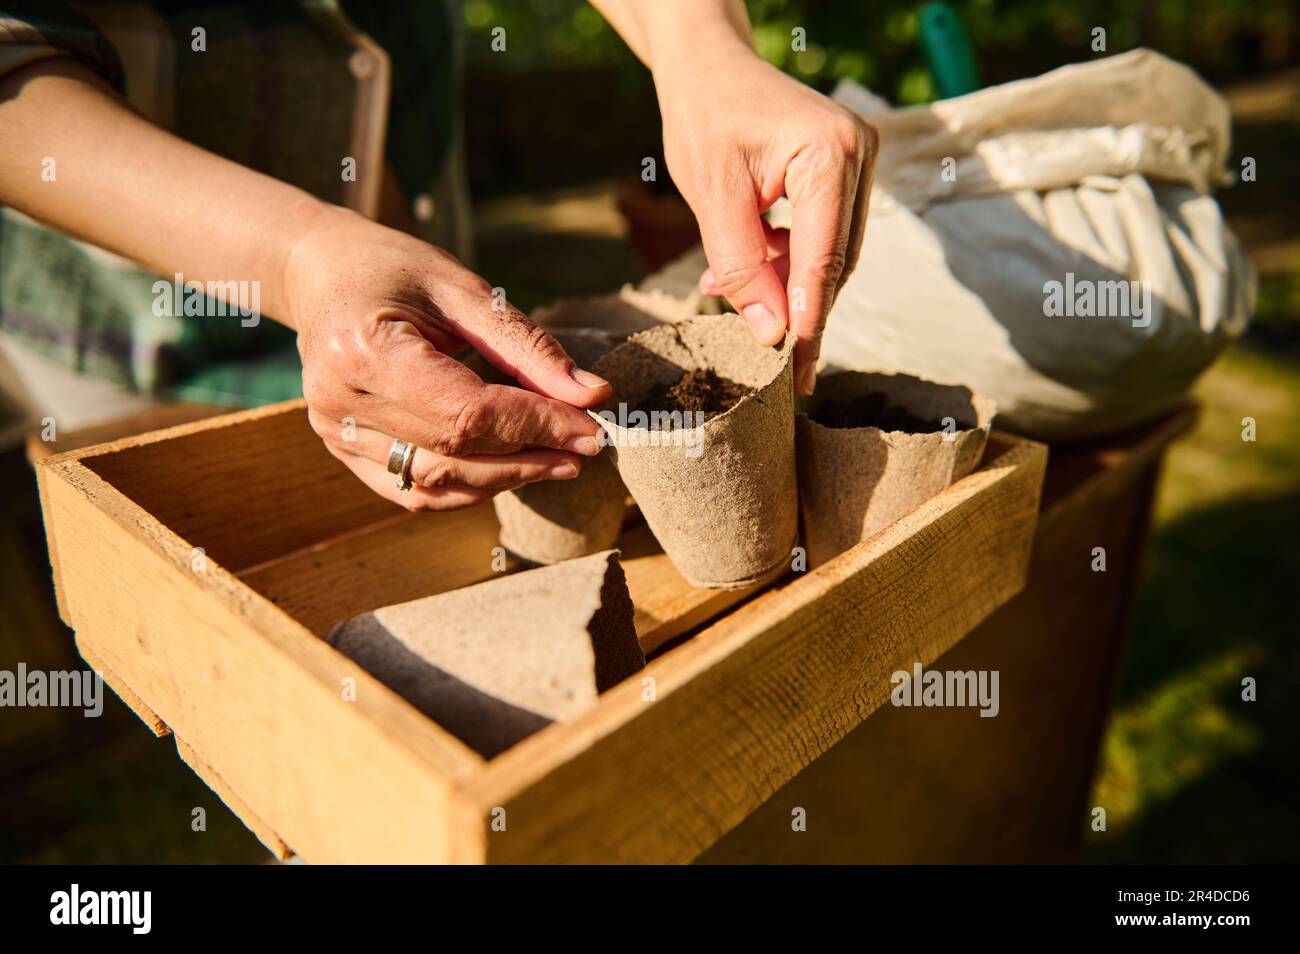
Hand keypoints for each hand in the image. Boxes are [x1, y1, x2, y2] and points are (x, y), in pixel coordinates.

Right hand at [283, 207, 611, 510]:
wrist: (320, 274)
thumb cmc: (394, 270)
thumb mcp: (464, 290)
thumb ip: (528, 347)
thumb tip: (592, 396)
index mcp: (366, 349)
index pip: (467, 412)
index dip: (536, 426)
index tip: (590, 428)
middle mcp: (341, 400)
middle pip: (454, 452)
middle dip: (530, 456)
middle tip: (585, 448)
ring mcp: (334, 431)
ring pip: (436, 482)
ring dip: (505, 478)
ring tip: (558, 460)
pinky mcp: (340, 450)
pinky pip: (412, 490)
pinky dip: (467, 487)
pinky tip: (510, 470)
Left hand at [655, 46, 876, 394]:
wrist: (710, 68)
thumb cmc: (704, 118)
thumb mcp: (711, 197)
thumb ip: (742, 268)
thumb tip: (773, 335)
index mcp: (828, 151)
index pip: (823, 257)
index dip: (809, 317)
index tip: (798, 368)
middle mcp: (859, 152)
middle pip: (836, 261)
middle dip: (798, 308)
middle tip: (777, 360)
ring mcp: (860, 159)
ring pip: (832, 254)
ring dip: (788, 284)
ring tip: (733, 293)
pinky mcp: (849, 170)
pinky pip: (826, 234)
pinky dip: (789, 259)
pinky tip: (749, 266)